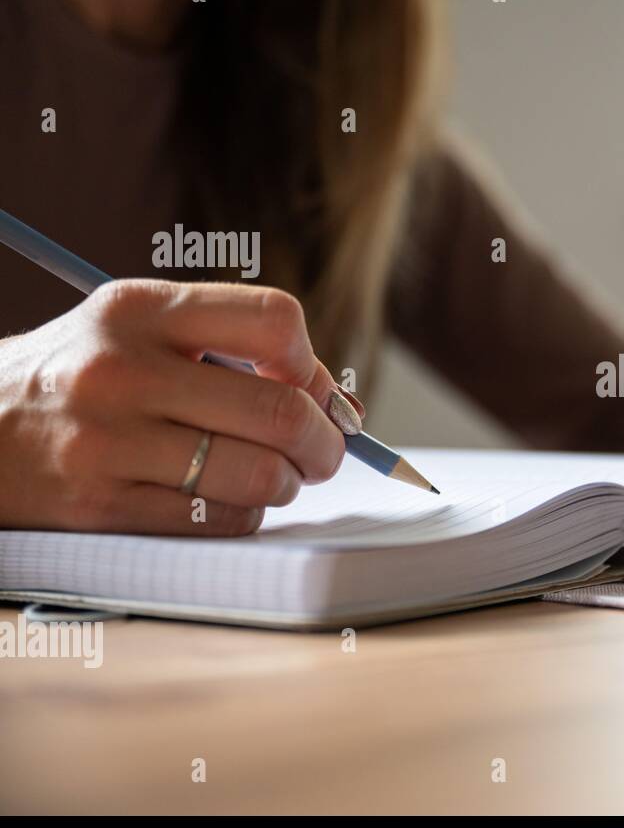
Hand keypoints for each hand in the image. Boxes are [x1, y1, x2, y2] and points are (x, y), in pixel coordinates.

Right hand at [0, 280, 360, 534]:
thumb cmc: (79, 378)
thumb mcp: (138, 332)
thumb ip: (230, 350)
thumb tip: (341, 404)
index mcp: (141, 309)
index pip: (276, 320)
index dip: (313, 364)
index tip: (311, 389)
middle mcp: (123, 369)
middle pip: (281, 410)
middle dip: (324, 442)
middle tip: (322, 453)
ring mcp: (107, 441)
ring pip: (257, 474)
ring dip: (286, 484)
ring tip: (273, 478)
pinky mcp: (99, 506)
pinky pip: (216, 519)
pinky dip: (243, 515)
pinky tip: (225, 500)